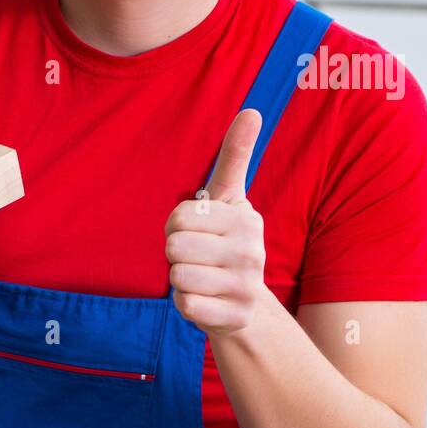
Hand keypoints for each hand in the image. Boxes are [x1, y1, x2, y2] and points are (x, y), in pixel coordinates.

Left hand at [164, 109, 266, 336]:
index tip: (196, 231)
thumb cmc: (226, 241)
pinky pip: (184, 304)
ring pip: (177, 276)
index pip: (179, 217)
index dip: (176, 226)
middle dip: (175, 253)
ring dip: (179, 279)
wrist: (244, 304)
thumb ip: (235, 156)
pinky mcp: (234, 316)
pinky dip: (185, 304)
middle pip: (174, 247)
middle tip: (196, 257)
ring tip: (202, 277)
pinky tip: (204, 299)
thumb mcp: (230, 199)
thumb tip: (252, 110)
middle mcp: (251, 251)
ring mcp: (245, 286)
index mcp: (246, 218)